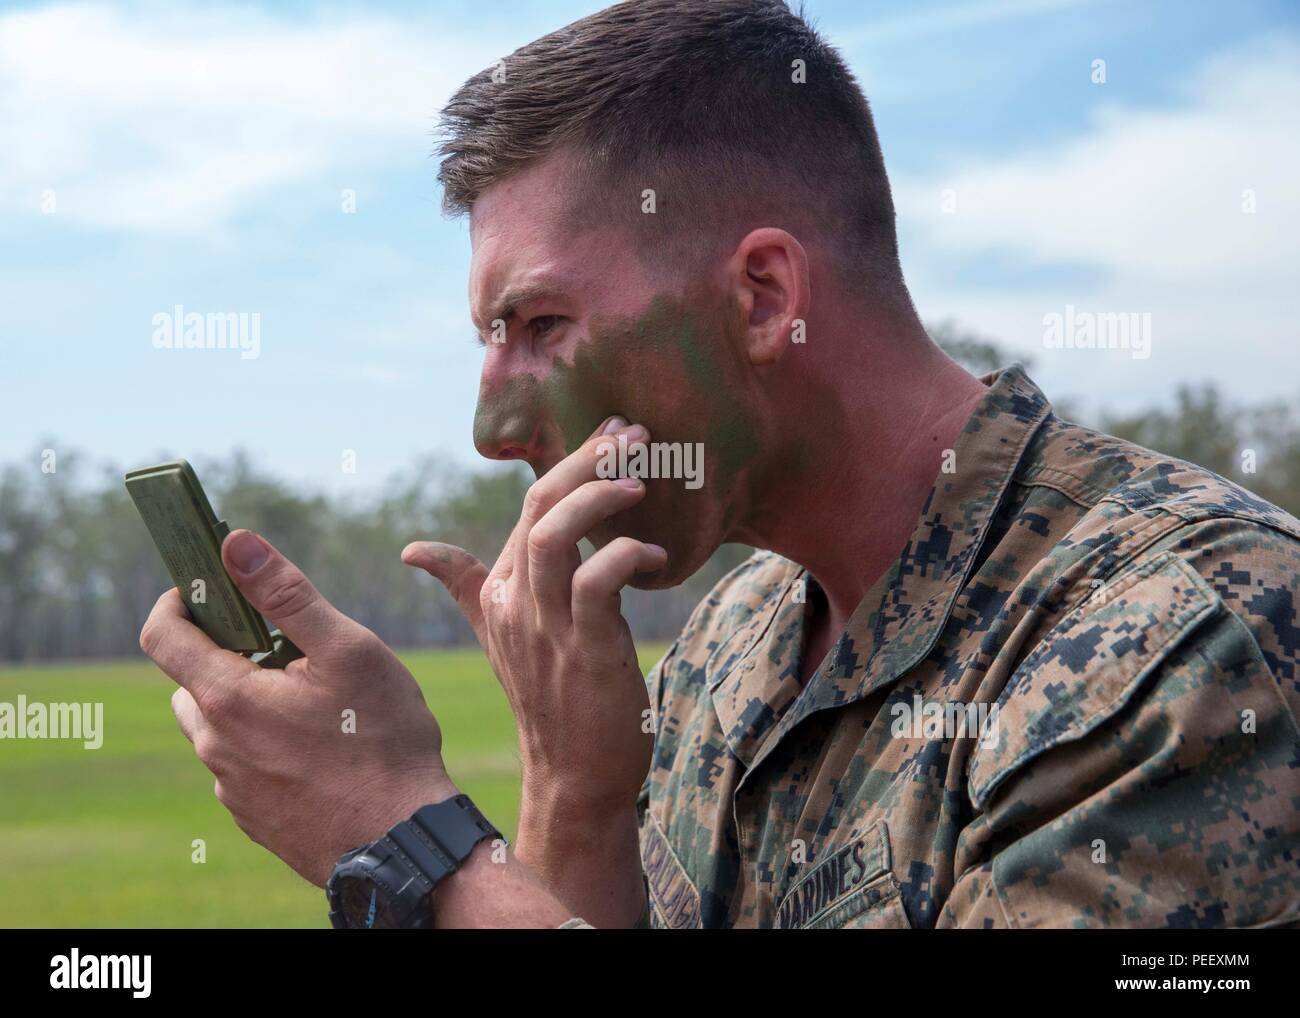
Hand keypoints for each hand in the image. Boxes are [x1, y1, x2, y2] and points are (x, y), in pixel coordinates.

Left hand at [139, 530, 456, 886]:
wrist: (401, 842)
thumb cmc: (382, 742)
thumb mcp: (348, 651)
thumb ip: (288, 595)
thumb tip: (235, 545)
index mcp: (228, 698)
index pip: (162, 635)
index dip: (178, 600)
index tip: (209, 586)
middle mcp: (215, 746)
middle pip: (192, 681)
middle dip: (228, 654)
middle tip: (290, 651)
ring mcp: (231, 788)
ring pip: (220, 726)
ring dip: (250, 703)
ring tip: (316, 704)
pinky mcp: (252, 817)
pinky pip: (243, 765)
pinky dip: (267, 745)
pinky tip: (323, 749)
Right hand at [402, 417, 665, 819]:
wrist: (572, 776)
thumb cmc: (549, 698)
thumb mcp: (500, 636)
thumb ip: (465, 585)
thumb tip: (413, 551)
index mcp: (499, 591)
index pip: (529, 505)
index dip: (571, 462)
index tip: (613, 433)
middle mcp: (516, 602)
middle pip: (539, 505)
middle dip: (586, 460)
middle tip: (634, 434)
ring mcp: (546, 626)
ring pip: (557, 534)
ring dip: (600, 497)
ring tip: (640, 482)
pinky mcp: (584, 650)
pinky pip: (596, 582)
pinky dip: (626, 556)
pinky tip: (656, 556)